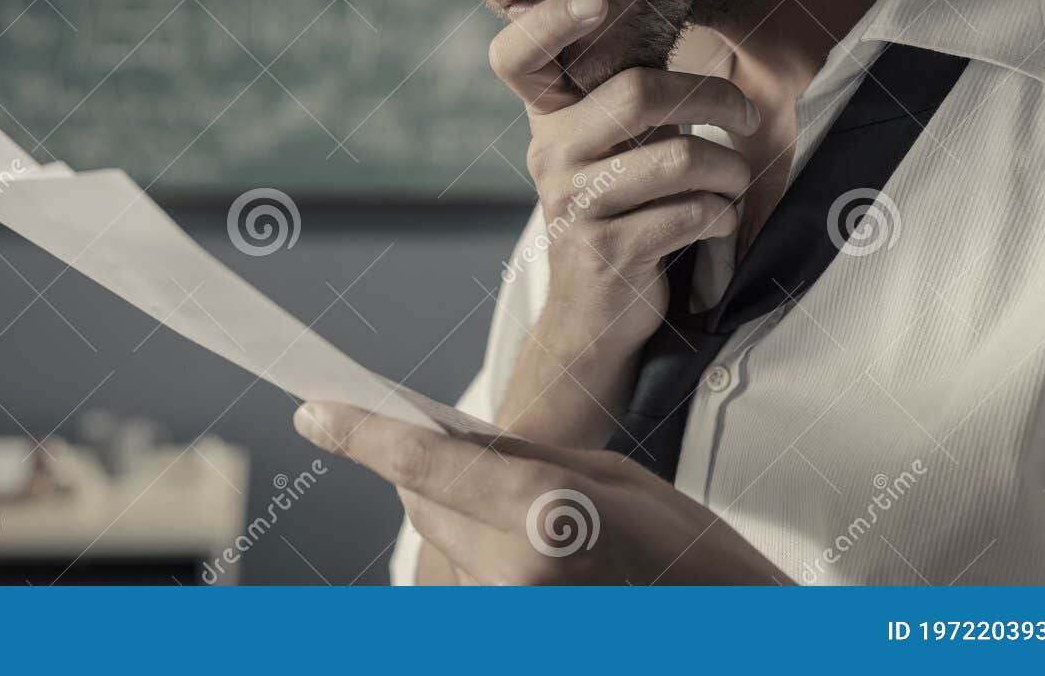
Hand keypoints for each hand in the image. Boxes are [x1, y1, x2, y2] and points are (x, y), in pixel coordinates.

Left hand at [296, 402, 786, 584]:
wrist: (729, 632)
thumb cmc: (692, 558)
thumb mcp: (613, 476)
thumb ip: (517, 456)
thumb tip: (445, 436)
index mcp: (544, 514)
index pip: (422, 461)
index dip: (360, 431)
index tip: (315, 410)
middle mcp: (513, 573)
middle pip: (421, 499)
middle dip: (428, 468)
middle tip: (479, 455)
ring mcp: (508, 616)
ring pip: (438, 543)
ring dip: (457, 517)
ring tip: (535, 518)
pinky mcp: (507, 634)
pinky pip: (464, 582)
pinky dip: (478, 557)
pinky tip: (534, 552)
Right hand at [489, 0, 757, 351]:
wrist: (594, 316)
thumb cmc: (623, 214)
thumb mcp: (613, 151)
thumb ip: (634, 102)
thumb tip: (706, 40)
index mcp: (549, 119)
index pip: (517, 56)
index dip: (551, 20)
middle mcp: (549, 154)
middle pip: (638, 93)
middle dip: (714, 98)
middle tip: (745, 115)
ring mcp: (572, 203)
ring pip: (679, 158)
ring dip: (729, 170)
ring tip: (734, 181)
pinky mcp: (606, 250)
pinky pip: (691, 213)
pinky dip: (723, 216)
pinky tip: (717, 224)